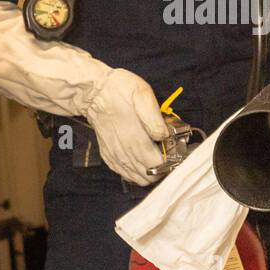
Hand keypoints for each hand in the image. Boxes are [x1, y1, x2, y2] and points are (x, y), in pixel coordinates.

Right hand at [83, 69, 172, 184]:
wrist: (93, 93)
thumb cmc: (119, 91)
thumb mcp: (142, 94)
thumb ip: (154, 118)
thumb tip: (164, 136)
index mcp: (135, 139)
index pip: (158, 165)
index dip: (171, 164)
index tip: (176, 153)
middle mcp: (125, 153)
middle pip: (150, 176)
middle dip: (163, 170)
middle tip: (169, 155)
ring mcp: (116, 157)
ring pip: (138, 179)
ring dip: (151, 173)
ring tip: (158, 158)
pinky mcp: (109, 157)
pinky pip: (126, 175)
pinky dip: (137, 173)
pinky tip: (142, 160)